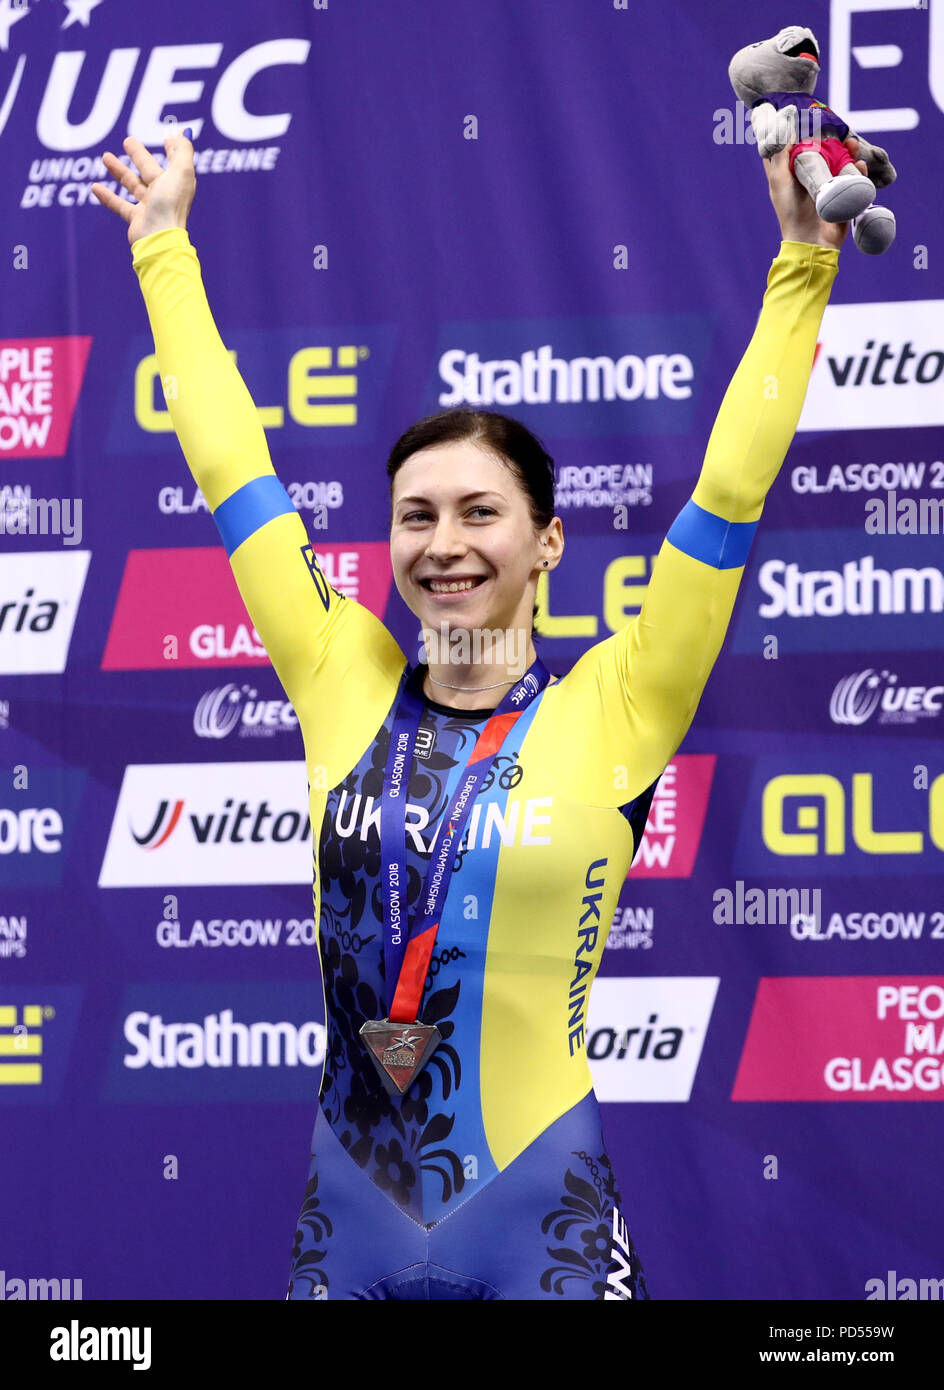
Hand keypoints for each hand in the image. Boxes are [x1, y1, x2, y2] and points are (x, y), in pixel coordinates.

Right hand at [91, 129, 195, 245]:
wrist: (158, 237)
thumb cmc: (170, 204)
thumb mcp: (181, 171)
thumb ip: (182, 151)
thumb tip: (182, 133)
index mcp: (177, 182)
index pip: (175, 162)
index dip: (173, 150)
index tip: (168, 138)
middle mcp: (164, 194)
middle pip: (150, 170)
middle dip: (139, 156)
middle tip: (128, 141)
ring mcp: (150, 207)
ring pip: (133, 185)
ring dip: (120, 171)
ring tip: (105, 157)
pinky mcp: (136, 219)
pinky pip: (120, 205)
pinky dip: (108, 196)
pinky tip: (95, 187)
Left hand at [762, 136, 868, 249]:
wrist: (810, 241)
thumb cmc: (790, 212)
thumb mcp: (779, 181)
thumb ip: (780, 156)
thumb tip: (783, 127)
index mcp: (793, 174)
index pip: (797, 148)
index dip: (802, 132)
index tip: (808, 115)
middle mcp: (811, 177)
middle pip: (823, 151)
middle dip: (831, 139)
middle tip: (837, 127)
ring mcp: (828, 185)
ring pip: (840, 161)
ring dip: (848, 151)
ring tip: (852, 142)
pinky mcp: (843, 195)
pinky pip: (854, 178)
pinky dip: (858, 169)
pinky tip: (859, 163)